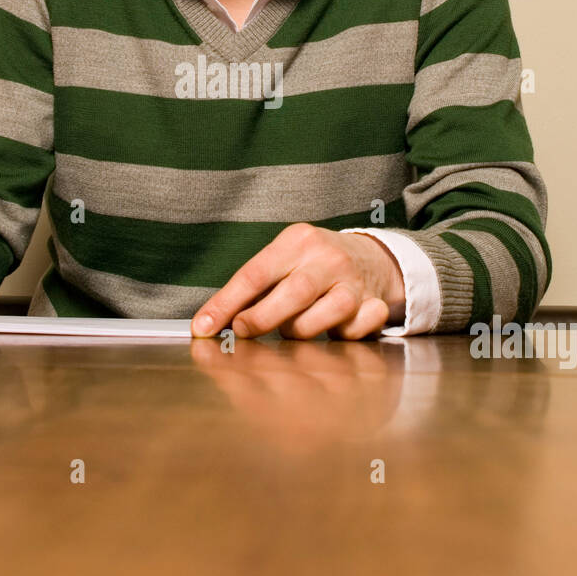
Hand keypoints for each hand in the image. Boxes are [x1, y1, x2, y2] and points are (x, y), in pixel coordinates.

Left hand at [191, 223, 405, 340]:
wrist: (372, 257)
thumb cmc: (312, 264)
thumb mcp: (282, 260)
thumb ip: (251, 288)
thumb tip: (209, 322)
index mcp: (297, 240)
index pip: (255, 274)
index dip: (225, 304)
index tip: (202, 328)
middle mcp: (328, 257)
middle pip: (293, 293)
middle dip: (261, 319)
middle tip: (242, 332)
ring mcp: (354, 281)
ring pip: (323, 316)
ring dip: (300, 331)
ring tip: (292, 327)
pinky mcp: (374, 304)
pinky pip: (354, 330)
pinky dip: (341, 335)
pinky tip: (335, 328)